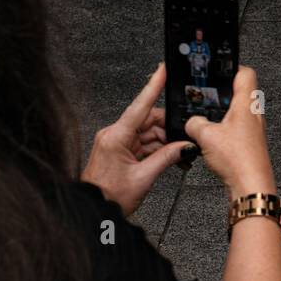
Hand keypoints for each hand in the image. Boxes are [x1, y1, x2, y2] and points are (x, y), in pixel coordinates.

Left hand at [82, 63, 191, 215]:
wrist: (94, 210)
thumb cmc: (109, 196)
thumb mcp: (144, 177)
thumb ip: (167, 158)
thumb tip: (184, 146)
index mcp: (116, 137)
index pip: (140, 106)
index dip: (153, 86)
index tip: (163, 70)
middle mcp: (114, 135)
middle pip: (149, 121)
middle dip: (169, 130)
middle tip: (186, 140)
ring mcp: (117, 142)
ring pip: (149, 133)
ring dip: (165, 143)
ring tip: (179, 157)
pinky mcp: (120, 150)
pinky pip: (144, 143)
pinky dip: (158, 150)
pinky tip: (170, 159)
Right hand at [184, 65, 276, 199]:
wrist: (251, 186)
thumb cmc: (239, 159)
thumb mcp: (206, 136)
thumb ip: (195, 123)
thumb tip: (192, 122)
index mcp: (247, 104)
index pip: (245, 73)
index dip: (232, 66)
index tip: (218, 66)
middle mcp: (254, 114)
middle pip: (240, 92)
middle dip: (222, 92)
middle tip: (206, 93)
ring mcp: (253, 130)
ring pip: (237, 112)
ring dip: (221, 113)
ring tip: (205, 117)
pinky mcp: (249, 144)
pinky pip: (234, 130)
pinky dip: (222, 130)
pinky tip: (211, 138)